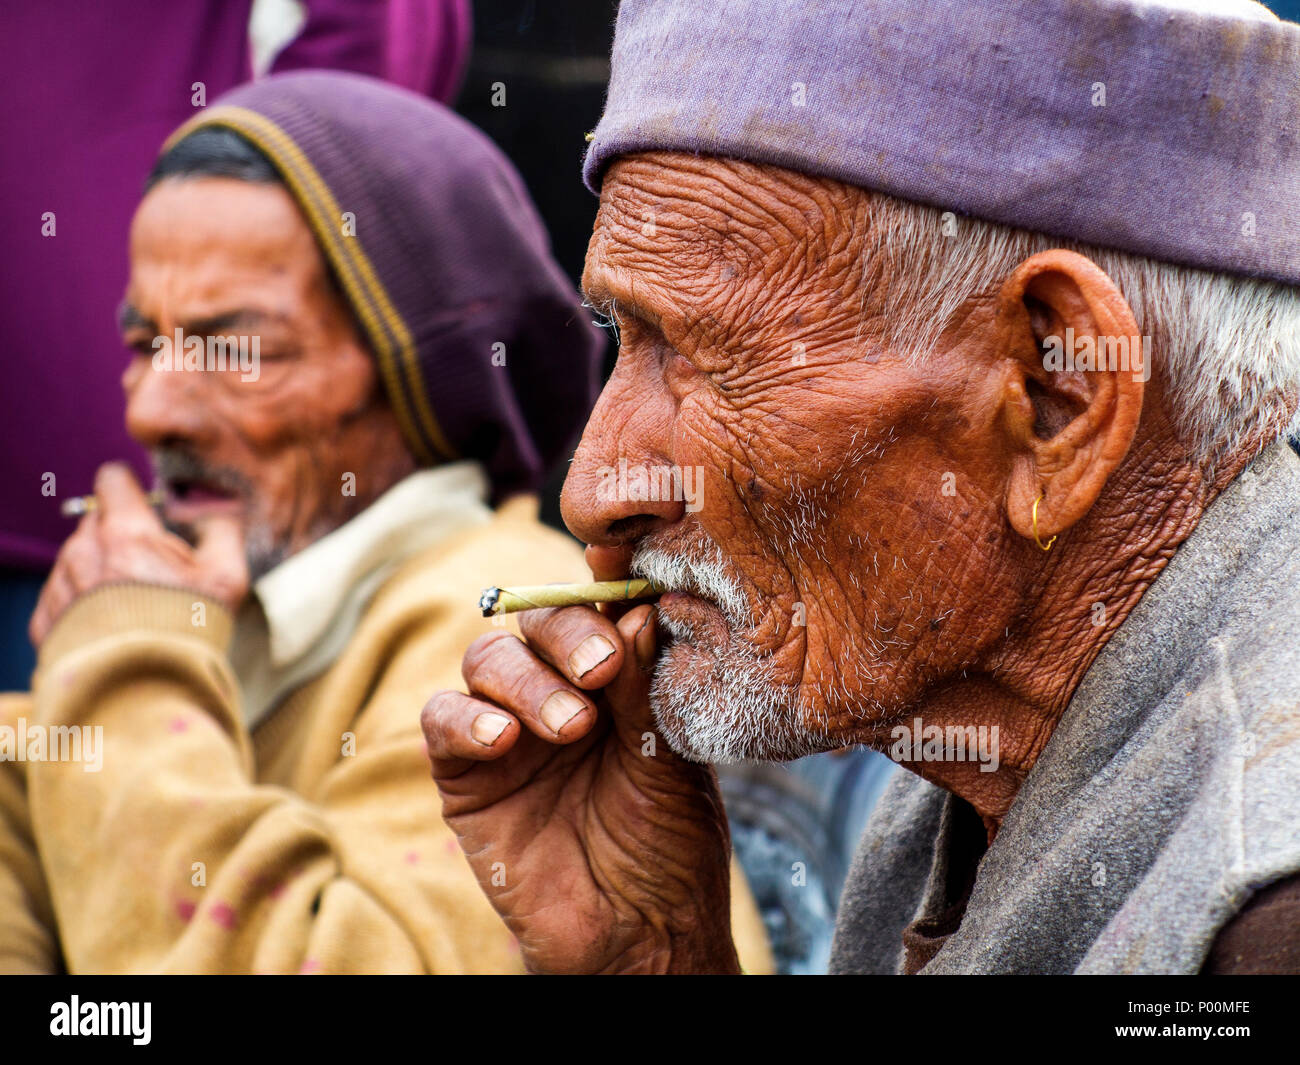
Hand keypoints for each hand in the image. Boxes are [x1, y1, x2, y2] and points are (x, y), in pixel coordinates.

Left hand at [30, 463, 247, 646]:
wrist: (144, 692)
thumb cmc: (189, 630)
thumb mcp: (227, 576)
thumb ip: (222, 527)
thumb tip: (217, 505)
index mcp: (126, 533)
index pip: (113, 480)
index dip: (131, 488)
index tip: (145, 506)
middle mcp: (84, 552)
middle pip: (96, 522)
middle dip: (120, 535)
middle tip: (150, 567)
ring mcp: (59, 586)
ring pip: (76, 559)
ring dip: (100, 570)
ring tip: (132, 606)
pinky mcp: (46, 621)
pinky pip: (61, 596)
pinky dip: (81, 603)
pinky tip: (110, 626)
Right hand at [421, 545, 739, 973]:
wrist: (638, 938)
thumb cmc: (669, 847)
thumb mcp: (669, 762)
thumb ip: (644, 687)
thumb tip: (637, 608)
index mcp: (616, 680)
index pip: (595, 609)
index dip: (604, 592)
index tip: (630, 594)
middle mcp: (558, 693)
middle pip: (535, 620)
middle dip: (565, 633)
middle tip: (599, 668)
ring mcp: (509, 731)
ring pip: (487, 660)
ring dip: (524, 680)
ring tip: (569, 727)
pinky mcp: (466, 775)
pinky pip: (442, 720)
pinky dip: (466, 719)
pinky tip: (504, 741)